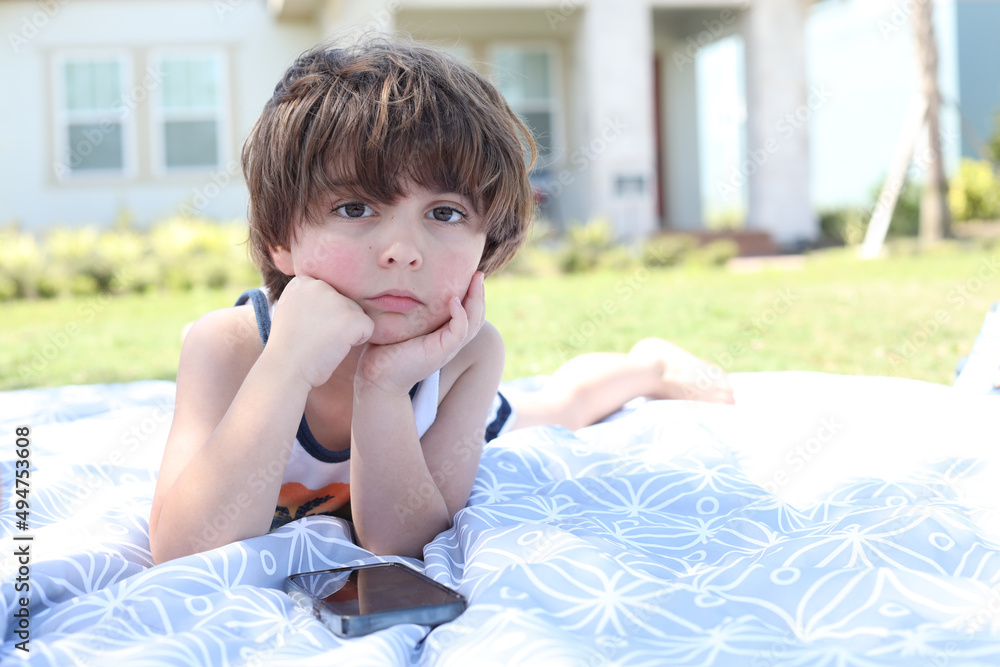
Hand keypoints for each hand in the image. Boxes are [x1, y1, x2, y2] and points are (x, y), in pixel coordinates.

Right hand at [268, 276, 374, 387]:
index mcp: (303, 282)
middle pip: (345, 301)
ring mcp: (336, 300)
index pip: (330, 292)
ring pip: (357, 313)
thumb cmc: (290, 348)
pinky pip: (368, 327)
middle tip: (315, 337)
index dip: (323, 315)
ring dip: (346, 330)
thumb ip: (311, 298)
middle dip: (336, 321)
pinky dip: (358, 341)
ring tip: (323, 342)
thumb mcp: (292, 311)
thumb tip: (335, 295)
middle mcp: (319, 284)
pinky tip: (336, 347)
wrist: (285, 370)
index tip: (305, 328)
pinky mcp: (351, 318)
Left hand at [355, 271, 485, 393]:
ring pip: (474, 322)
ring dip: (477, 299)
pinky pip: (459, 331)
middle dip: (480, 292)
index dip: (472, 293)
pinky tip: (453, 300)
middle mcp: (450, 341)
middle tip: (478, 272)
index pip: (468, 312)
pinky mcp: (441, 352)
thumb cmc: (385, 349)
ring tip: (476, 279)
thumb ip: (410, 308)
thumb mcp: (402, 323)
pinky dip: (460, 315)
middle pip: (477, 315)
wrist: (377, 377)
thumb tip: (402, 283)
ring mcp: (448, 347)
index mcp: (444, 334)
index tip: (469, 273)